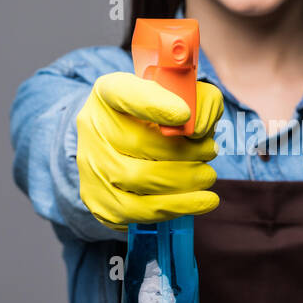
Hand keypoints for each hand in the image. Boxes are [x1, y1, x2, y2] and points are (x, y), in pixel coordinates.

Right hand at [75, 72, 223, 231]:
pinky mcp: (98, 200)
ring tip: (207, 175)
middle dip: (183, 151)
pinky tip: (201, 201)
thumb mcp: (185, 95)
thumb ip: (201, 100)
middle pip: (137, 142)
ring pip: (137, 179)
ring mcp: (91, 165)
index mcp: (110, 91)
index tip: (184, 114)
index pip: (124, 92)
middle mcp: (93, 126)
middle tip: (211, 152)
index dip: (154, 104)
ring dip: (183, 181)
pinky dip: (176, 207)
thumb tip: (199, 126)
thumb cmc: (163, 117)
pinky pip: (137, 210)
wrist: (130, 147)